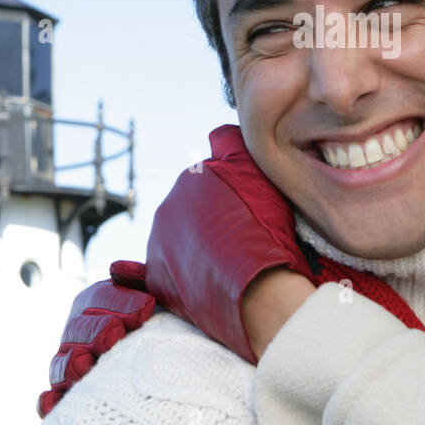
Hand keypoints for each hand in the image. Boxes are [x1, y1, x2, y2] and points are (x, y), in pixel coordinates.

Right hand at [35, 260, 155, 417]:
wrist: (165, 356)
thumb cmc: (158, 322)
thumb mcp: (154, 295)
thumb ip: (138, 279)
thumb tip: (116, 269)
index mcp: (97, 303)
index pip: (101, 297)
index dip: (120, 302)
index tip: (146, 307)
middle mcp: (78, 333)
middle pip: (79, 330)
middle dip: (95, 331)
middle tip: (115, 334)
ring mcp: (71, 364)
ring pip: (61, 364)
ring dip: (70, 364)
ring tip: (85, 363)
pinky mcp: (68, 395)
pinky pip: (52, 400)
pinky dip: (50, 401)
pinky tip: (52, 402)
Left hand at [145, 125, 313, 363]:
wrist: (260, 289)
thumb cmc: (266, 229)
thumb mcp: (257, 168)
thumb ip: (231, 143)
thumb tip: (217, 134)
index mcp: (191, 179)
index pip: (211, 179)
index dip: (234, 194)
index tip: (251, 211)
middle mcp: (169, 206)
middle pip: (193, 209)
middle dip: (213, 220)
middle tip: (244, 237)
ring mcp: (160, 243)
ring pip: (182, 239)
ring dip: (201, 247)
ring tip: (231, 263)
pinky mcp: (158, 278)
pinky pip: (170, 272)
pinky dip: (188, 275)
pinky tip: (212, 280)